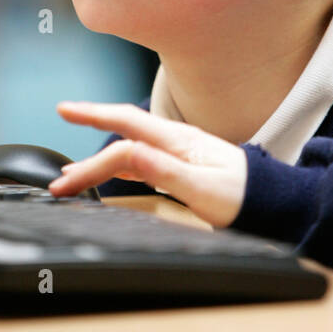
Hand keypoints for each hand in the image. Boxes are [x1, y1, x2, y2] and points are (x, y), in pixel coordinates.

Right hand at [53, 101, 247, 227]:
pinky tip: (107, 172)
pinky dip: (117, 165)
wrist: (272, 200)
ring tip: (72, 171)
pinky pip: (140, 160)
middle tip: (60, 145)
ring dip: (99, 156)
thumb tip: (130, 153)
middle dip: (90, 132)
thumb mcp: (204, 188)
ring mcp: (177, 152)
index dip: (93, 133)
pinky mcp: (180, 166)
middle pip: (123, 132)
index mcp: (178, 141)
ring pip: (129, 147)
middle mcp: (175, 141)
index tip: (68, 160)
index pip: (126, 132)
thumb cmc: (244, 196)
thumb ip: (165, 171)